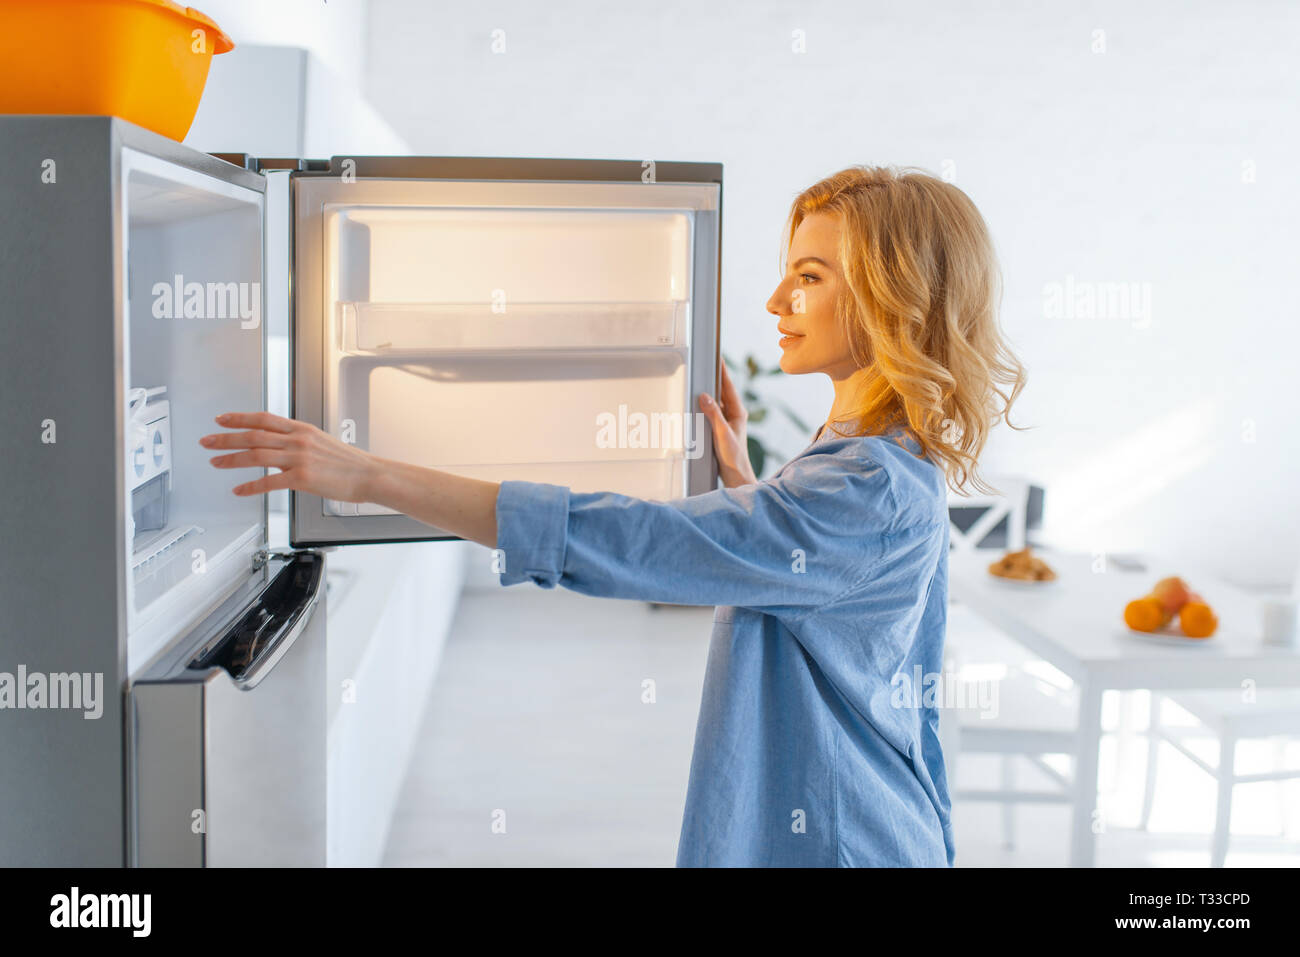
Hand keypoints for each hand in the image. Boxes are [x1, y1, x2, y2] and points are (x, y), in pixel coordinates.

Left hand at [200, 411, 379, 501]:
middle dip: (226, 437)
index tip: (221, 419)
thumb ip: (297, 442)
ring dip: (232, 459)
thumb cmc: (348, 463)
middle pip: (254, 435)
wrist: (369, 475)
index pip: (263, 418)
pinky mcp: (303, 479)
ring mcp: (300, 458)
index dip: (239, 418)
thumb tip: (276, 445)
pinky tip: (239, 490)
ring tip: (215, 462)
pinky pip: (269, 482)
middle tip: (207, 441)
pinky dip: (251, 486)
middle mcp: (298, 440)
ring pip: (256, 455)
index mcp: (301, 429)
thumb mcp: (321, 442)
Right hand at [698, 362, 757, 487]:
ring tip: (699, 379)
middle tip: (706, 362)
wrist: (735, 475)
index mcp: (738, 412)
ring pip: (715, 402)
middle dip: (714, 377)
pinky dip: (704, 406)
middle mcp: (733, 414)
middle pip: (722, 391)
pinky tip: (696, 404)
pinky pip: (710, 412)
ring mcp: (726, 421)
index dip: (722, 371)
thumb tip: (705, 396)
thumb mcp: (722, 433)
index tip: (718, 357)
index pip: (728, 387)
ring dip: (708, 392)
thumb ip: (714, 414)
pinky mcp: (719, 428)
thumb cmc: (733, 457)